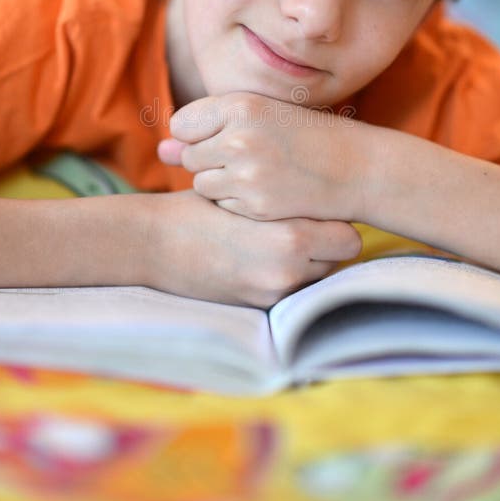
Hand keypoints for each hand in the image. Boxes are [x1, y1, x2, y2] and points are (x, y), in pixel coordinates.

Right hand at [140, 190, 360, 307]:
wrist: (150, 244)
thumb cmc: (197, 208)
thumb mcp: (246, 193)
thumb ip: (285, 200)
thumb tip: (323, 196)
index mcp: (289, 236)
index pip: (349, 237)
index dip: (337, 224)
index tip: (319, 211)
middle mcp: (288, 270)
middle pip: (337, 261)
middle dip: (326, 244)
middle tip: (304, 224)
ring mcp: (273, 293)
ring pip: (317, 277)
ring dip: (308, 262)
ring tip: (278, 241)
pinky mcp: (256, 307)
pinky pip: (291, 292)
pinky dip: (285, 278)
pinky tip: (261, 258)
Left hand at [158, 92, 363, 221]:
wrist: (355, 167)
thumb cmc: (306, 136)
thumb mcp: (260, 117)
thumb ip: (206, 131)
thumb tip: (162, 152)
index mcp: (240, 104)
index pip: (182, 124)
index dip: (200, 133)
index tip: (226, 136)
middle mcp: (239, 137)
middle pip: (190, 156)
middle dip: (211, 160)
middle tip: (249, 157)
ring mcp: (246, 174)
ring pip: (202, 184)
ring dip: (221, 183)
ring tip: (257, 173)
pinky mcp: (255, 205)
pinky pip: (223, 205)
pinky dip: (237, 202)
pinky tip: (265, 192)